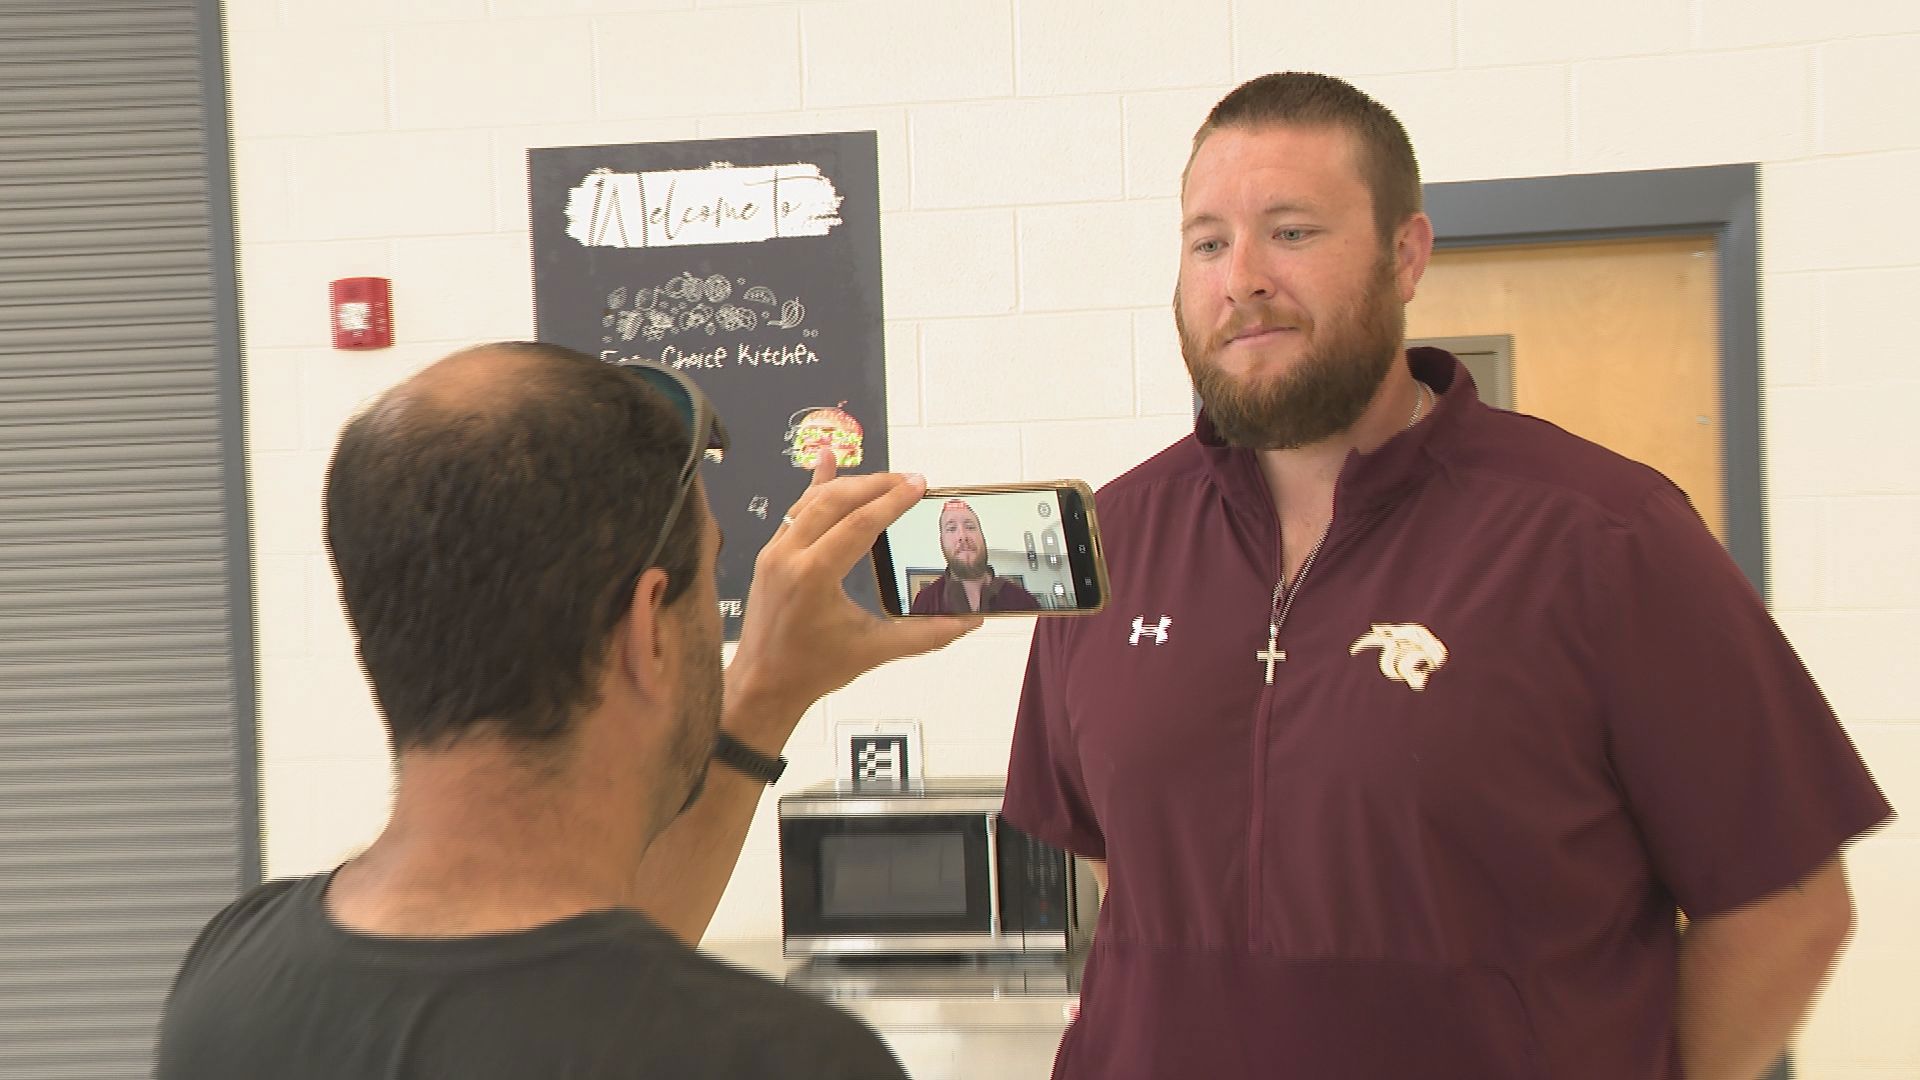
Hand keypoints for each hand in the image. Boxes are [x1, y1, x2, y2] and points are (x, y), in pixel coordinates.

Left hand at [725, 451, 979, 746]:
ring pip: (813, 500)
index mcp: (813, 576)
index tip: (917, 484)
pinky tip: (826, 463)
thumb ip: (927, 634)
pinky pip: (795, 511)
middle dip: (876, 484)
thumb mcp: (876, 650)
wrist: (764, 685)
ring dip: (850, 484)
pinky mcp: (770, 555)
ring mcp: (775, 553)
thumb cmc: (809, 670)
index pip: (860, 523)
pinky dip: (815, 488)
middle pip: (836, 501)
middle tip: (908, 480)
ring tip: (883, 479)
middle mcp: (788, 557)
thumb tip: (967, 621)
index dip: (893, 500)